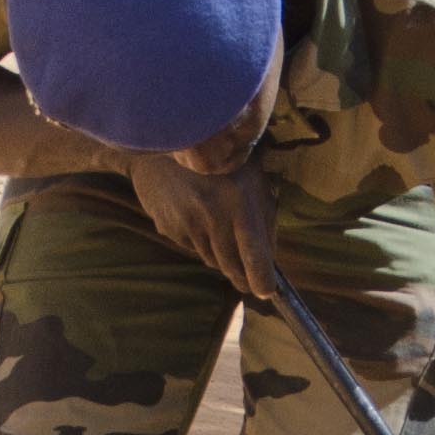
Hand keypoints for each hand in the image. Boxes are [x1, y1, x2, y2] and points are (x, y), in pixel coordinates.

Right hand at [136, 155, 279, 298]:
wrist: (164, 143)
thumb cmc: (221, 161)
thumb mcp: (253, 179)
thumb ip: (265, 218)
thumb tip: (270, 261)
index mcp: (239, 200)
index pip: (253, 252)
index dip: (261, 278)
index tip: (266, 292)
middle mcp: (211, 214)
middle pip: (231, 265)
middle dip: (243, 277)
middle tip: (250, 283)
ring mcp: (185, 222)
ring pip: (212, 260)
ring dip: (222, 257)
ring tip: (222, 232)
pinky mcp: (168, 227)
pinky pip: (192, 248)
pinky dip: (201, 243)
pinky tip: (198, 219)